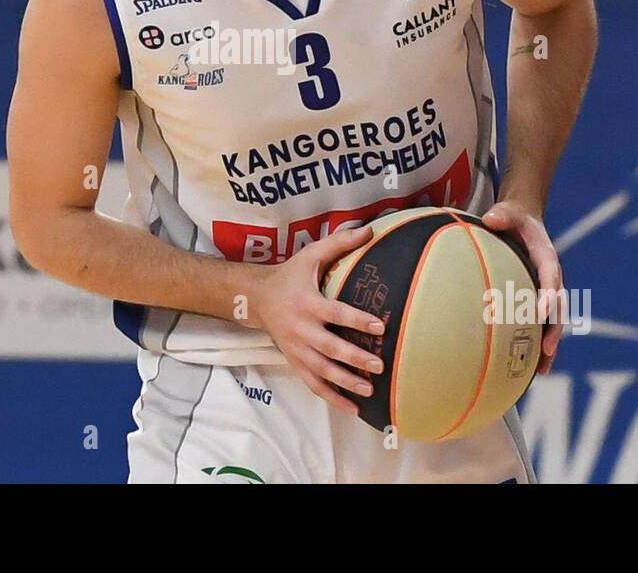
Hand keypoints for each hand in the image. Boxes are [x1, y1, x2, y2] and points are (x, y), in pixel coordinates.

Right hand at [246, 224, 386, 413]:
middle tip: (379, 366)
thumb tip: (370, 230)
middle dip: (355, 358)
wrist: (257, 298)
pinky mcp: (295, 361)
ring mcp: (297, 349)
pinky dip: (332, 397)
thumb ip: (339, 243)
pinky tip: (353, 408)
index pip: (336, 313)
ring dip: (345, 382)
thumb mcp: (310, 255)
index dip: (357, 320)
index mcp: (307, 303)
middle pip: (330, 347)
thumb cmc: (290, 275)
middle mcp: (301, 329)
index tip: (379, 327)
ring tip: (369, 391)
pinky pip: (313, 384)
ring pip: (322, 371)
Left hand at [482, 201, 563, 374]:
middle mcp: (551, 277)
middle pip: (558, 306)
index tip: (541, 314)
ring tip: (541, 370)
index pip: (550, 278)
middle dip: (553, 329)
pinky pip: (542, 322)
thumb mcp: (509, 211)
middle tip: (546, 350)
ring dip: (549, 344)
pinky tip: (531, 366)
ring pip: (553, 320)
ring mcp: (546, 289)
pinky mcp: (538, 297)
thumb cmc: (515, 217)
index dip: (548, 296)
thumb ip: (502, 214)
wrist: (524, 219)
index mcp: (546, 257)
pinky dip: (539, 342)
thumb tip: (490, 218)